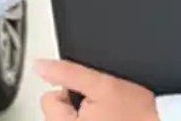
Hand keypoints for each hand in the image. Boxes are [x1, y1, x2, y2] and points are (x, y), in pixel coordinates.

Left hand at [35, 59, 158, 120]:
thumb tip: (40, 66)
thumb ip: (68, 73)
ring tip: (112, 119)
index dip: (72, 91)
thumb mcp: (102, 84)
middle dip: (78, 108)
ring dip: (88, 118)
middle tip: (106, 110)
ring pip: (73, 120)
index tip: (92, 96)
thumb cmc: (141, 113)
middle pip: (59, 114)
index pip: (49, 100)